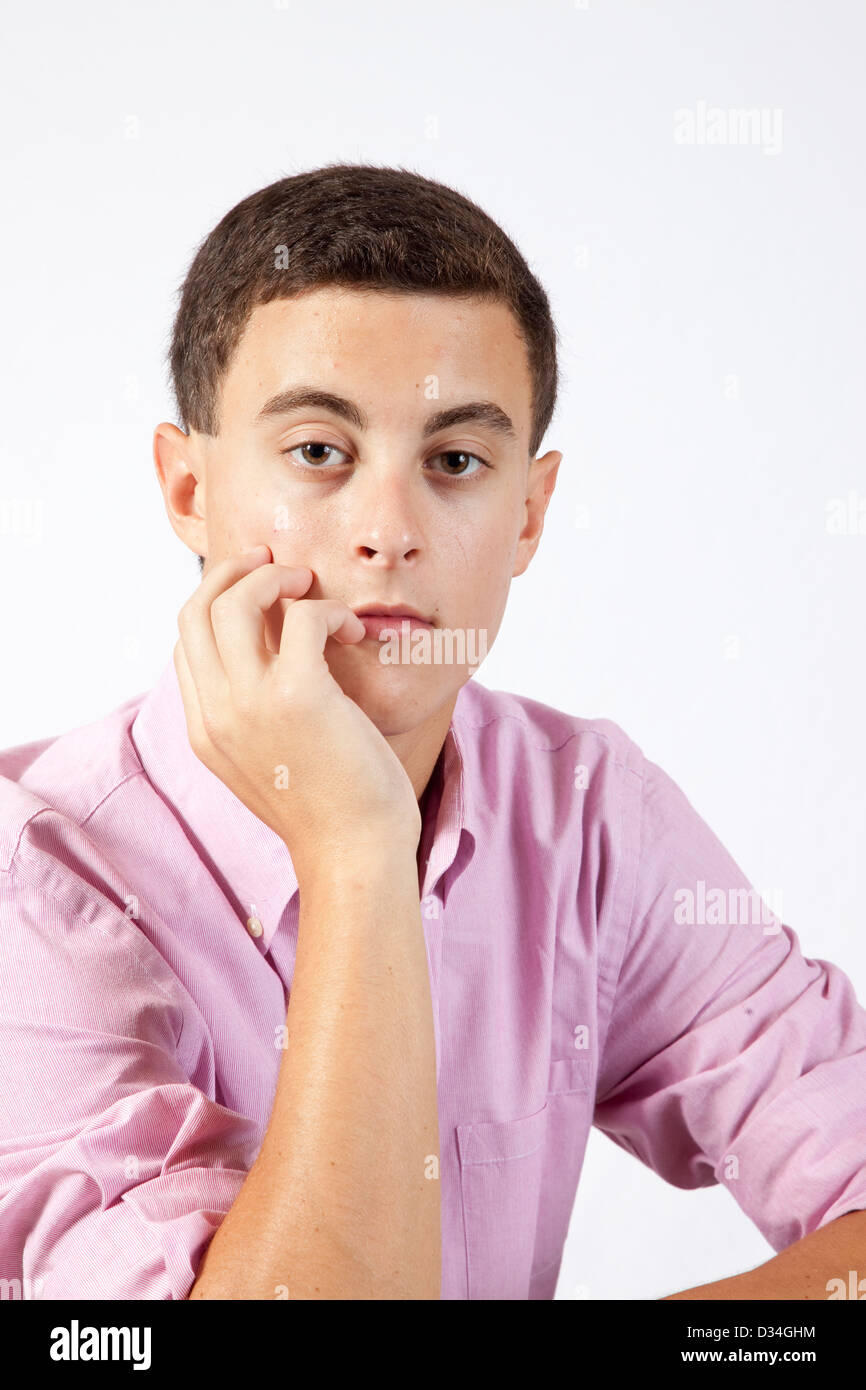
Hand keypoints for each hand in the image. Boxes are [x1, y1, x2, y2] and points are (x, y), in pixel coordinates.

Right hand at [173, 546, 421, 877]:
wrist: (354, 854)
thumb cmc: (329, 808)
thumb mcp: (269, 760)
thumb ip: (252, 714)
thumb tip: (274, 656)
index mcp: (204, 730)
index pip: (186, 641)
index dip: (217, 602)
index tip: (256, 589)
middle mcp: (216, 713)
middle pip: (196, 609)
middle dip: (235, 573)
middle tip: (279, 568)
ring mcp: (251, 704)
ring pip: (234, 601)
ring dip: (276, 579)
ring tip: (312, 590)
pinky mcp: (298, 696)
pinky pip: (302, 618)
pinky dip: (327, 610)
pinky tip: (351, 632)